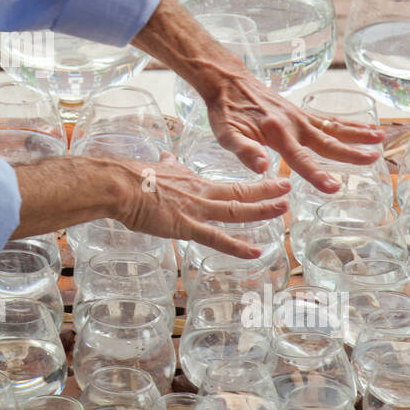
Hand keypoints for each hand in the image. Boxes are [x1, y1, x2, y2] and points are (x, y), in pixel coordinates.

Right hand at [113, 153, 290, 257]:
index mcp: (194, 183)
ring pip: (236, 210)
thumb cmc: (132, 178)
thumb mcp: (156, 168)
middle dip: (267, 192)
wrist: (120, 184)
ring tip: (284, 210)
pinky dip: (237, 246)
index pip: (230, 185)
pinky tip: (256, 252)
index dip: (253, 186)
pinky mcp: (185, 226)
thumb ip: (167, 166)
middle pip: (240, 193)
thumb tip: (166, 157)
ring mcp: (196, 209)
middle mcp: (201, 193)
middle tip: (289, 188)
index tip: (271, 182)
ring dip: (262, 210)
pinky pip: (216, 238)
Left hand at [205, 72, 384, 191]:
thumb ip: (244, 150)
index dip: (317, 174)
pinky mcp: (301, 113)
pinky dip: (350, 125)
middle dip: (351, 154)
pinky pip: (329, 120)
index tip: (334, 187)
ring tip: (382, 139)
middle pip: (327, 142)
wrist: (229, 81)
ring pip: (334, 128)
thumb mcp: (226, 134)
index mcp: (276, 133)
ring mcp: (300, 117)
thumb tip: (262, 167)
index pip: (300, 159)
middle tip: (374, 160)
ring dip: (359, 134)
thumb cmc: (225, 111)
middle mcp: (293, 124)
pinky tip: (367, 128)